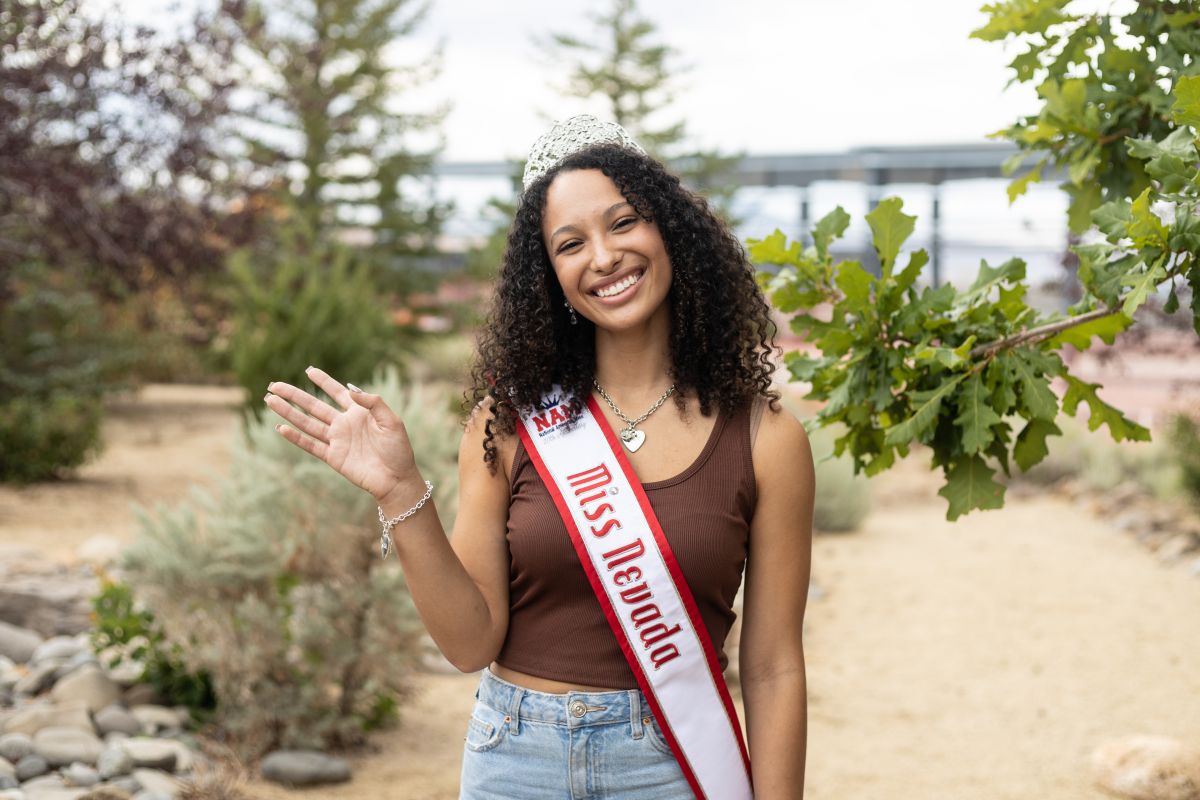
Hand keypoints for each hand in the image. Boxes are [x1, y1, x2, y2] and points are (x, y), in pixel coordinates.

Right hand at [264, 366, 419, 501]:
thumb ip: (373, 403)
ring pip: (307, 423)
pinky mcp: (333, 457)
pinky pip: (310, 445)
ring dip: (288, 412)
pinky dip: (295, 437)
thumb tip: (351, 389)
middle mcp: (344, 424)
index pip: (337, 392)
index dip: (323, 381)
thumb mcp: (391, 421)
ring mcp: (337, 440)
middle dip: (294, 395)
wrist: (397, 479)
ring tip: (270, 400)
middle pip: (314, 405)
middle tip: (274, 385)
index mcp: (359, 412)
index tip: (308, 370)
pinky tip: (280, 428)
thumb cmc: (398, 450)